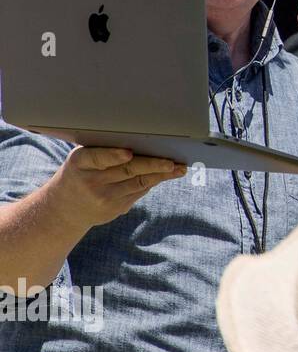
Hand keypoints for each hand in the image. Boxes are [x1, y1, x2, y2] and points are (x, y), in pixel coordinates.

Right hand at [51, 147, 186, 227]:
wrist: (64, 209)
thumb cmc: (79, 173)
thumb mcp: (81, 160)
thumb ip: (104, 151)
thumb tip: (143, 142)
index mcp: (80, 163)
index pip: (97, 158)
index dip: (113, 156)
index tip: (128, 153)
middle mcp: (91, 182)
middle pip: (126, 171)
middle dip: (152, 166)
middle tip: (171, 161)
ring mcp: (104, 198)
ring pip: (138, 183)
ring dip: (161, 175)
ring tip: (179, 168)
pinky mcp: (115, 209)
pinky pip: (139, 192)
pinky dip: (154, 181)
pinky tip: (167, 174)